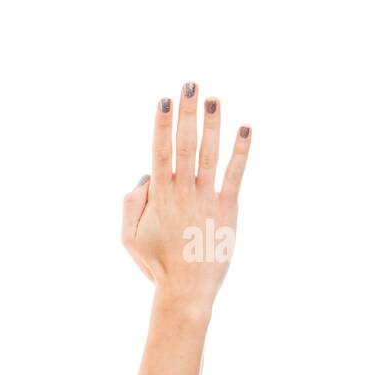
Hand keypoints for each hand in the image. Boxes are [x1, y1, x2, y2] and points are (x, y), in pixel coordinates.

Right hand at [121, 83, 249, 313]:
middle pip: (184, 144)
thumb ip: (130, 205)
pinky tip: (246, 128)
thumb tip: (144, 177)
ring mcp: (206, 198)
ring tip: (213, 98)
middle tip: (190, 84)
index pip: (159, 151)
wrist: (185, 290)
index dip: (161, 123)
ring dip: (212, 123)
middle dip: (186, 113)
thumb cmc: (155, 264)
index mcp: (158, 197)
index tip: (164, 99)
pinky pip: (235, 174)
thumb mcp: (128, 237)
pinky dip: (242, 151)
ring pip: (209, 153)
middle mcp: (183, 191)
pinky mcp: (228, 208)